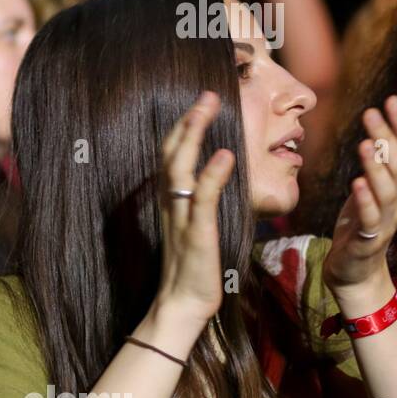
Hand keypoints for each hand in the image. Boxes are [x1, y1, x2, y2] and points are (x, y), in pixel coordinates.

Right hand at [152, 91, 235, 331]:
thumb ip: (201, 200)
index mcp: (172, 200)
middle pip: (171, 151)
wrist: (183, 304)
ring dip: (194, 134)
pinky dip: (212, 174)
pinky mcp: (196, 232)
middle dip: (188, 120)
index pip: (173, 155)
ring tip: (207, 107)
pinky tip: (225, 154)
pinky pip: (202, 199)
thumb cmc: (194, 267)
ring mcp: (181, 216)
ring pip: (180, 166)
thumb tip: (215, 177)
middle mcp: (171, 202)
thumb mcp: (197, 226)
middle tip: (206, 93)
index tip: (201, 102)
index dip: (184, 127)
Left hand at [323, 96, 396, 291]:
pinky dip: (365, 200)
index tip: (391, 100)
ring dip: (376, 166)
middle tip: (372, 112)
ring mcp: (385, 220)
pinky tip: (357, 183)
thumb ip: (389, 156)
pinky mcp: (368, 239)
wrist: (355, 271)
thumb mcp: (376, 186)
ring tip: (363, 144)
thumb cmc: (361, 224)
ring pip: (388, 190)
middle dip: (388, 137)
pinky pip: (371, 218)